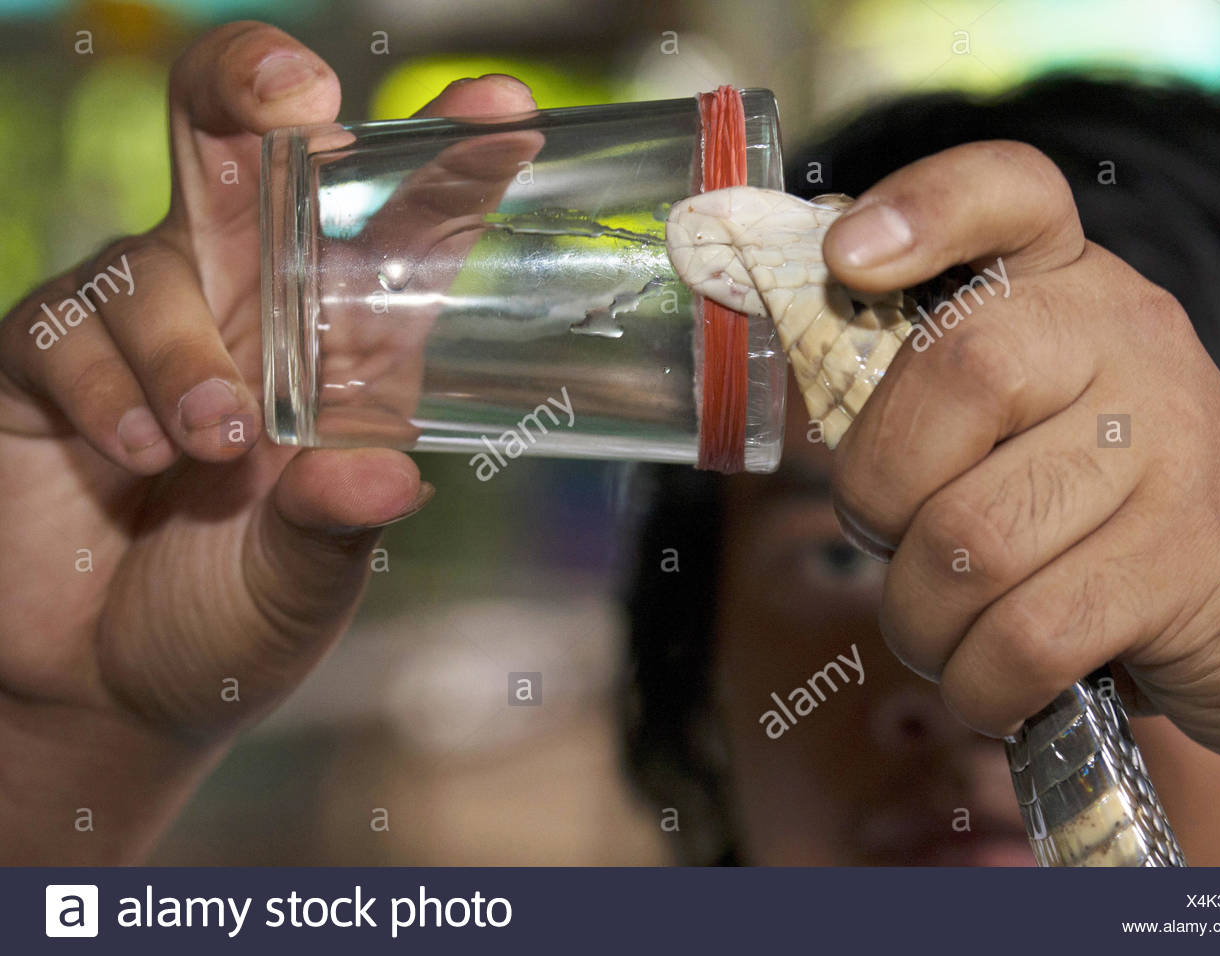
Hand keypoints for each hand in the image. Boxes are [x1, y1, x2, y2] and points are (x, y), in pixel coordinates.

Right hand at [0, 20, 535, 862]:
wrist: (103, 687)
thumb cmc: (230, 620)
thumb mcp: (303, 582)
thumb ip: (334, 527)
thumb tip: (380, 478)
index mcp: (343, 346)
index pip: (402, 228)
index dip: (451, 159)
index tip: (507, 112)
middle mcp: (248, 308)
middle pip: (248, 150)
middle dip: (265, 89)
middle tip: (298, 97)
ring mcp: (148, 321)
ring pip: (155, 262)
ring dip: (187, 356)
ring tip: (212, 448)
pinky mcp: (51, 352)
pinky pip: (69, 327)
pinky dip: (108, 392)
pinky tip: (137, 458)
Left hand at [823, 141, 1219, 762]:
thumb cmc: (1106, 509)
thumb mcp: (1037, 417)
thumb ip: (939, 395)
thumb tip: (814, 396)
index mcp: (1072, 294)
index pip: (1011, 194)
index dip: (923, 206)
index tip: (848, 257)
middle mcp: (1127, 343)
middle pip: (957, 378)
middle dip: (879, 495)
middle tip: (891, 542)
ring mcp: (1168, 448)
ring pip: (970, 538)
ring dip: (921, 617)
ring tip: (945, 630)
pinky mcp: (1185, 562)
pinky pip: (1023, 636)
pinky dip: (979, 682)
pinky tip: (996, 681)